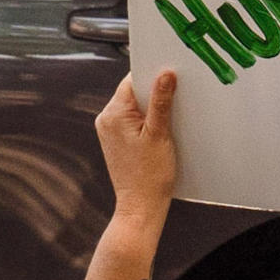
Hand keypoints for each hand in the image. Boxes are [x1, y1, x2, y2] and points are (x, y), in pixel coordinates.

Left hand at [94, 68, 180, 221]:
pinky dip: (146, 121)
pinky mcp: (115, 139)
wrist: (141, 206)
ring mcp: (108, 130)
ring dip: (151, 109)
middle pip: (132, 92)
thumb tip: (165, 74)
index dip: (151, 76)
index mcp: (113, 114)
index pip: (132, 80)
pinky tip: (160, 131)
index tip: (170, 77)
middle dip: (153, 94)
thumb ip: (161, 102)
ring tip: (167, 121)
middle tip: (174, 100)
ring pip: (133, 106)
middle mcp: (106, 119)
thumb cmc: (149, 175)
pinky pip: (131, 120)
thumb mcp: (159, 134)